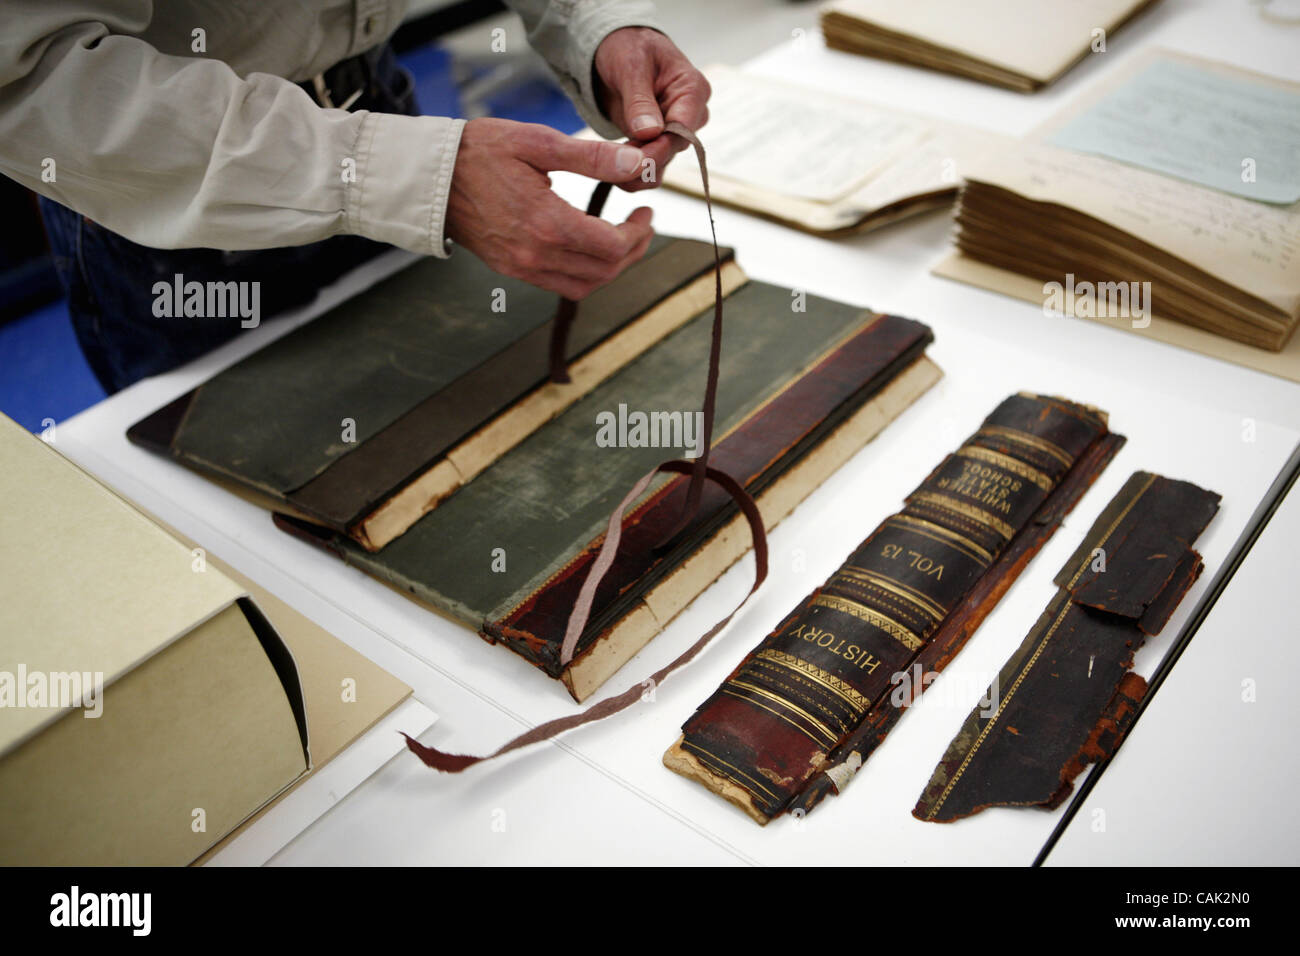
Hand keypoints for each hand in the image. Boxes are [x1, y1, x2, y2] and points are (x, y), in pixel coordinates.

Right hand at [445, 118, 654, 298]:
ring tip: (622, 239)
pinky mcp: (511, 269)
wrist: (429, 177)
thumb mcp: (538, 142)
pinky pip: (561, 285)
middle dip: (632, 250)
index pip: (612, 247)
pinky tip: (589, 249)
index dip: (638, 233)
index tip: (645, 213)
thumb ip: (590, 158)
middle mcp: (536, 255)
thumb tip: (636, 167)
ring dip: (611, 267)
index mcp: (547, 223)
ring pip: (585, 285)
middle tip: (641, 226)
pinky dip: (585, 274)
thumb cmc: (480, 152)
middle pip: (605, 271)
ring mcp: (522, 267)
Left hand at [594, 27, 710, 190]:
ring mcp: (674, 131)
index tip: (638, 156)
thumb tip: (651, 132)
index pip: (685, 127)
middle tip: (615, 165)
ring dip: (636, 170)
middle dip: (645, 159)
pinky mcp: (656, 143)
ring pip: (662, 163)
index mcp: (692, 89)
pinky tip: (610, 171)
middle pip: (674, 149)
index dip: (662, 144)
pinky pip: (649, 166)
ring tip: (609, 170)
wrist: (617, 52)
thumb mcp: (631, 65)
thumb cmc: (629, 48)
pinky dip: (631, 173)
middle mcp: (689, 114)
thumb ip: (640, 100)